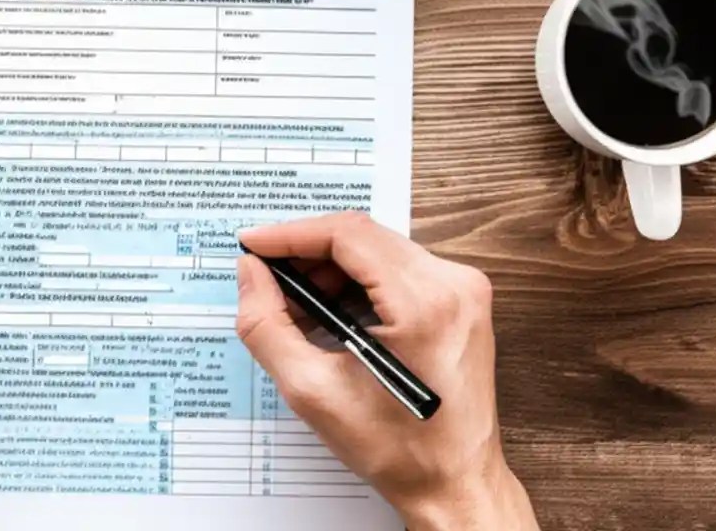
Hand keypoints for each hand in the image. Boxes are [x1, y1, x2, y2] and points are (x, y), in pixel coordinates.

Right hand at [236, 212, 538, 530]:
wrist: (455, 482)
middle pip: (363, 236)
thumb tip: (251, 275)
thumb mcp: (312, 391)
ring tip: (298, 302)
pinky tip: (332, 310)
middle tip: (268, 276)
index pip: (347, 235)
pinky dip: (359, 280)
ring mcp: (464, 291)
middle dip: (307, 251)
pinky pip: (400, 268)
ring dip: (332, 266)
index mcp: (424, 305)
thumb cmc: (398, 449)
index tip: (254, 244)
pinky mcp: (463, 301)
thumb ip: (268, 326)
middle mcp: (453, 286)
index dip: (291, 234)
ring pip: (380, 249)